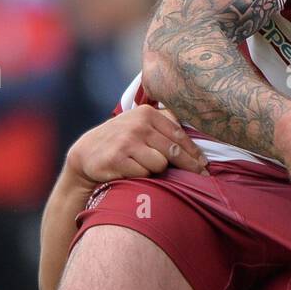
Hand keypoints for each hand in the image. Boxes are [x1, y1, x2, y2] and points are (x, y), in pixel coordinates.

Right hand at [66, 105, 207, 185]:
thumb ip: (164, 125)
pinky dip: (142, 176)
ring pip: (160, 164)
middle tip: (202, 175)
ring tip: (143, 166)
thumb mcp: (139, 124)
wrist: (86, 153)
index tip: (205, 163)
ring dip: (156, 170)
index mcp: (146, 113)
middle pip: (173, 151)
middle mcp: (137, 124)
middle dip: (189, 165)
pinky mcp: (117, 159)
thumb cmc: (121, 140)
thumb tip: (197, 136)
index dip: (194, 151)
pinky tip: (131, 171)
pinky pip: (144, 174)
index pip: (178, 134)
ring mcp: (126, 142)